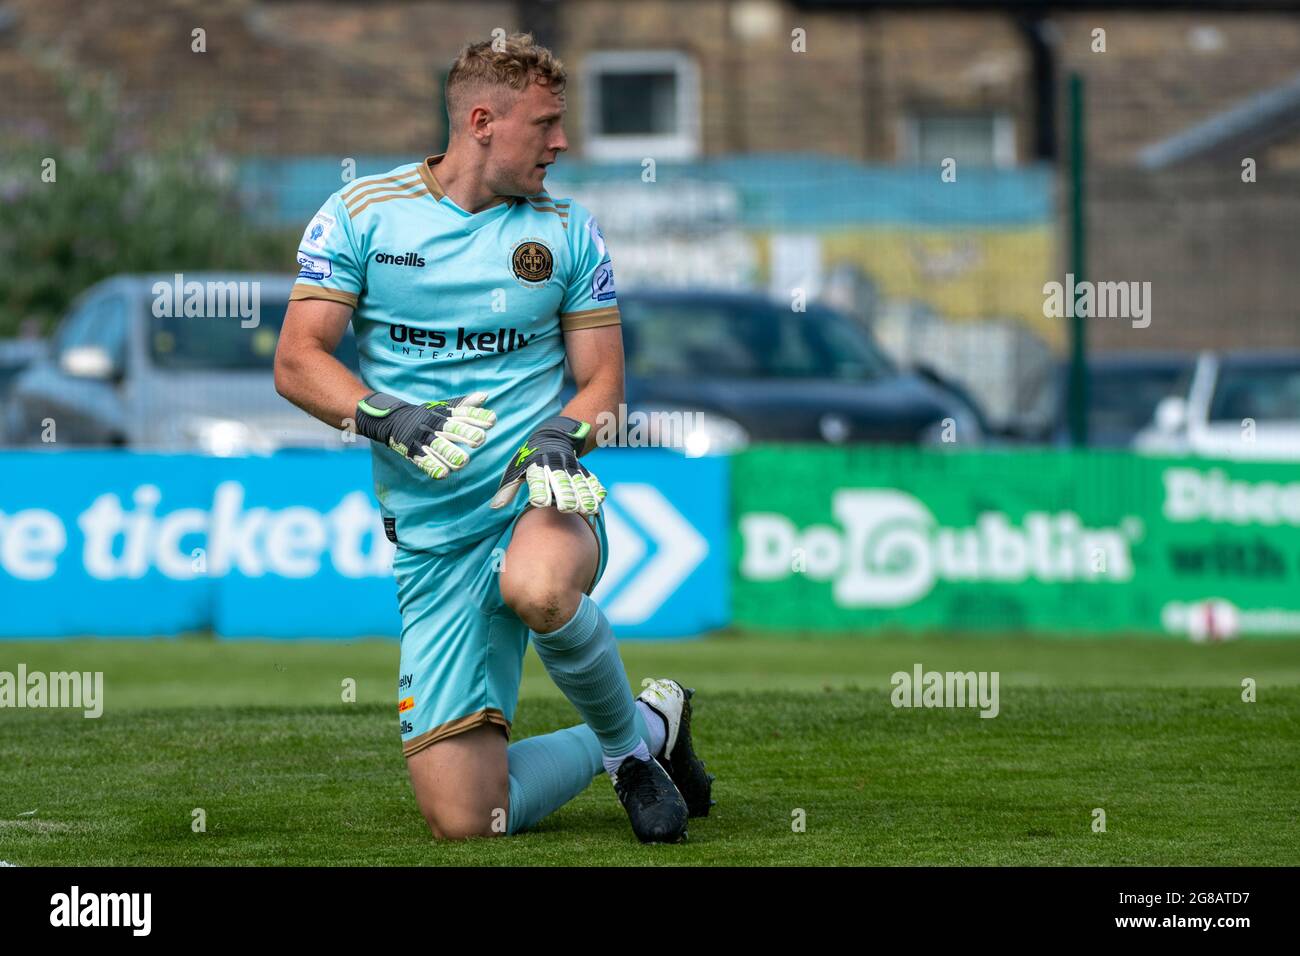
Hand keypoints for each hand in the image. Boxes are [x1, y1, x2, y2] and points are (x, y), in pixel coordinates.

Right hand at [354, 391, 495, 478]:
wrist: (394, 420)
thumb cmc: (427, 416)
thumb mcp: (445, 408)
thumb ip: (466, 405)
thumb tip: (485, 395)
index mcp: (445, 414)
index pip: (463, 414)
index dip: (477, 417)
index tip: (492, 420)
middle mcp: (435, 426)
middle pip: (451, 430)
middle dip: (465, 434)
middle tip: (480, 439)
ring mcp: (424, 439)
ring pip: (438, 447)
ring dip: (450, 454)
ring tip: (463, 462)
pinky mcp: (413, 452)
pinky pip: (423, 460)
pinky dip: (432, 467)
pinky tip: (442, 474)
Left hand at [489, 415, 605, 514]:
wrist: (552, 436)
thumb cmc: (529, 459)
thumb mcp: (516, 470)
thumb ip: (508, 490)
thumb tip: (495, 507)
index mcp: (535, 466)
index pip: (536, 478)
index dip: (538, 490)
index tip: (539, 503)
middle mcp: (553, 466)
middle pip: (560, 481)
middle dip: (564, 494)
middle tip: (567, 508)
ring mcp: (569, 467)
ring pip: (577, 481)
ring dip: (583, 495)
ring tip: (588, 509)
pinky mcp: (581, 470)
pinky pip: (590, 479)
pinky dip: (595, 489)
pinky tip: (599, 500)